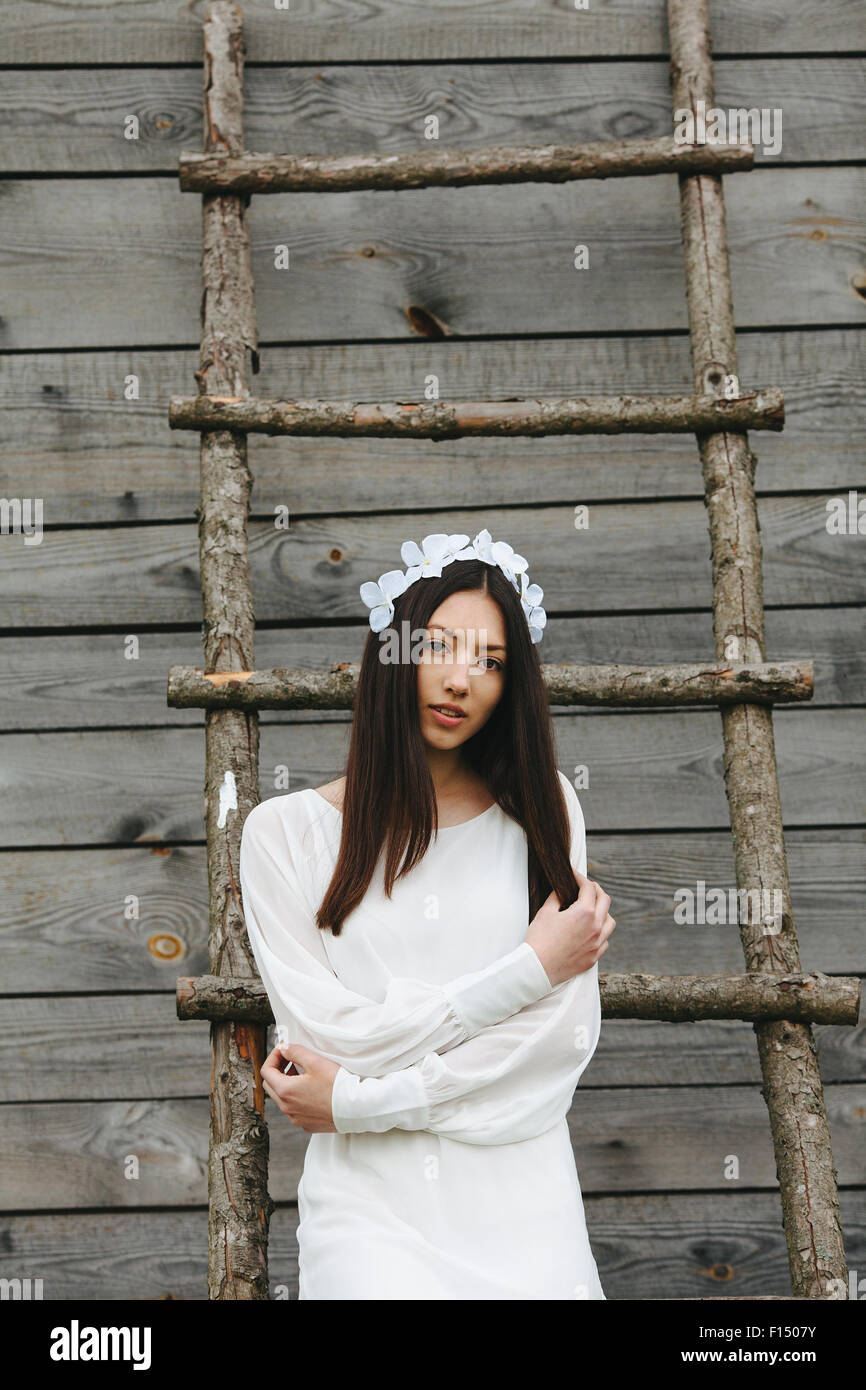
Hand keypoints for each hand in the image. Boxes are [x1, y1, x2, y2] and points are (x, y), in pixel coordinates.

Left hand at [260, 1042, 339, 1132]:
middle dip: (277, 1070)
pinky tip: (311, 1090)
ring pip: (282, 1099)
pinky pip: (294, 1109)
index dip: (273, 1057)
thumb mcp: (315, 1061)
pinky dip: (297, 1098)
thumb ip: (295, 1052)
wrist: (355, 1109)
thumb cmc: (337, 1086)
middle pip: (270, 1086)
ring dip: (286, 1084)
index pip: (266, 1071)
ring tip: (303, 1073)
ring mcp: (296, 1118)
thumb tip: (283, 1048)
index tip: (283, 1051)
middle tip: (290, 1060)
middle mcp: (287, 1108)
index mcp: (286, 1091)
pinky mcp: (306, 1124)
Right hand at [526, 870, 615, 986]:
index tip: (574, 875)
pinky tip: (591, 932)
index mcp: (584, 913)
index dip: (580, 878)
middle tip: (585, 887)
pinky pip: (605, 941)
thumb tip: (561, 890)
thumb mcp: (545, 912)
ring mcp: (597, 944)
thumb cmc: (539, 940)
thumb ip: (556, 897)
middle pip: (605, 900)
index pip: (588, 888)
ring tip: (592, 910)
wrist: (538, 968)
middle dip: (595, 890)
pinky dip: (601, 933)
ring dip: (603, 912)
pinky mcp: (594, 957)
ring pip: (610, 922)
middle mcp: (596, 927)